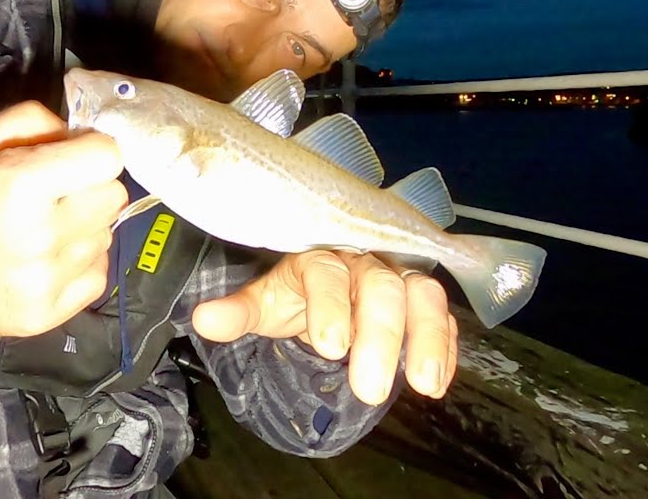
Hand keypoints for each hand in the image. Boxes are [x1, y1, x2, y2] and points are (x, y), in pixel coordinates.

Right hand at [0, 101, 126, 338]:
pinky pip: (97, 275)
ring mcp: (45, 282)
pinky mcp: (45, 316)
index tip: (74, 156)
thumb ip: (31, 120)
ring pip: (106, 235)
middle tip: (56, 193)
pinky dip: (79, 263)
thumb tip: (79, 132)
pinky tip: (45, 258)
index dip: (93, 150)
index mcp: (20, 185)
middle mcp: (40, 236)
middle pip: (114, 196)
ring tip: (42, 228)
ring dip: (83, 226)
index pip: (108, 158)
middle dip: (90, 186)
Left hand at [191, 250, 457, 404]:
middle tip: (370, 390)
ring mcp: (402, 279)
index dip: (330, 306)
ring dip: (426, 338)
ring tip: (422, 384)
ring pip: (424, 295)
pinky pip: (445, 319)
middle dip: (379, 337)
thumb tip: (202, 319)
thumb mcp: (266, 304)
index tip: (329, 347)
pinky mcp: (425, 304)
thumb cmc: (297, 296)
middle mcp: (367, 261)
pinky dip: (445, 348)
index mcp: (322, 256)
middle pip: (382, 287)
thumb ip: (239, 311)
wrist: (327, 294)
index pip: (328, 272)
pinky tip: (436, 383)